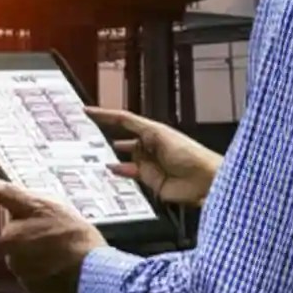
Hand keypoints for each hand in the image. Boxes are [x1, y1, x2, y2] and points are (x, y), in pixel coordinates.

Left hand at [0, 178, 107, 292]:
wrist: (92, 272)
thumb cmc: (69, 233)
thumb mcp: (42, 204)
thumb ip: (12, 195)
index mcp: (8, 237)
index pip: (14, 221)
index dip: (32, 217)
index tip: (48, 219)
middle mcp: (11, 259)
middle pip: (21, 242)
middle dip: (36, 236)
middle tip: (60, 232)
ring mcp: (25, 279)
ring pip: (32, 260)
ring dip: (43, 255)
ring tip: (66, 251)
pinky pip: (42, 278)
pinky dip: (51, 272)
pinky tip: (67, 266)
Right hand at [85, 106, 223, 207]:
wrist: (205, 180)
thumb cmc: (189, 153)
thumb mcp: (160, 138)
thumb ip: (137, 138)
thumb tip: (118, 142)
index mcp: (152, 130)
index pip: (124, 120)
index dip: (106, 115)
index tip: (87, 112)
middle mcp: (149, 145)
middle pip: (123, 138)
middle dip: (107, 136)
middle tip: (87, 135)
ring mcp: (149, 163)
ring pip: (125, 157)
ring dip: (112, 156)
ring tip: (93, 155)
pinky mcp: (151, 180)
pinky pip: (131, 174)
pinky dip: (120, 171)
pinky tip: (110, 169)